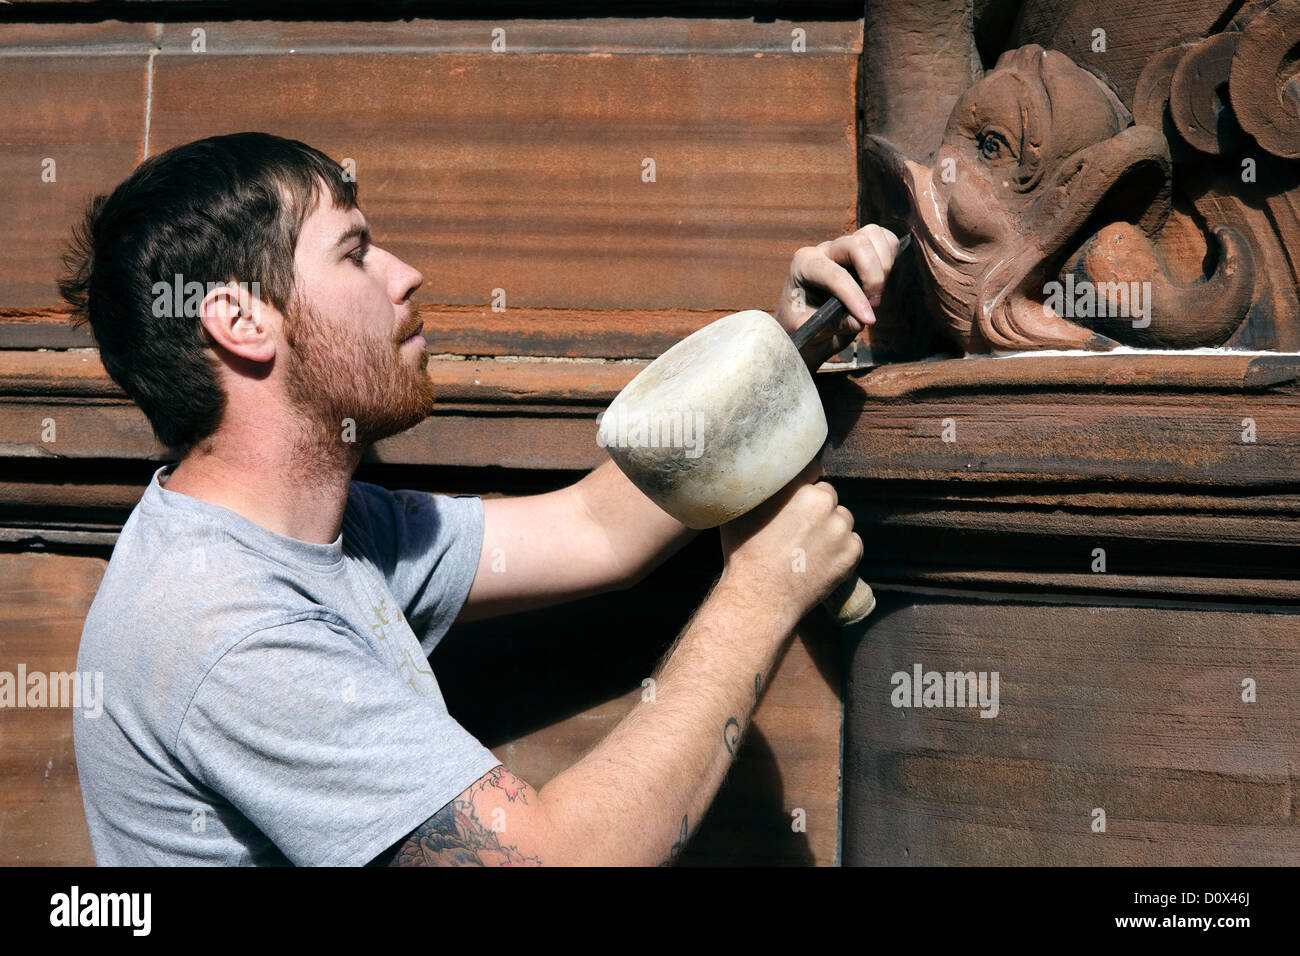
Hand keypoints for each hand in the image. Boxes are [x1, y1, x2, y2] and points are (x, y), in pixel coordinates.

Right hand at [719, 458, 862, 624]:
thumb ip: (761, 488)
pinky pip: (852, 542)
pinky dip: (841, 550)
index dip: (802, 487)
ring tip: (807, 548)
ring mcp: (840, 528)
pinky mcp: (851, 553)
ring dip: (831, 528)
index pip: (811, 472)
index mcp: (797, 487)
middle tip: (797, 530)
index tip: (795, 502)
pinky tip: (819, 560)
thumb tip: (767, 475)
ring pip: (842, 519)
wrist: (759, 597)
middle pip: (827, 496)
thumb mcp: (742, 510)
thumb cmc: (744, 552)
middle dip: (816, 509)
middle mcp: (823, 501)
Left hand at [774, 224, 900, 367]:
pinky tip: (883, 277)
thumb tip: (859, 320)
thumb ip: (834, 323)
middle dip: (873, 276)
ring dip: (884, 264)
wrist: (806, 318)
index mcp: (804, 264)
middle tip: (874, 304)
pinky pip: (883, 238)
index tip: (868, 319)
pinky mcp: (861, 247)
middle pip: (857, 245)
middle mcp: (824, 249)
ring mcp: (844, 245)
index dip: (855, 297)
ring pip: (873, 235)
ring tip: (876, 292)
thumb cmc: (805, 321)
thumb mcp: (812, 328)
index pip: (835, 274)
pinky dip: (890, 255)